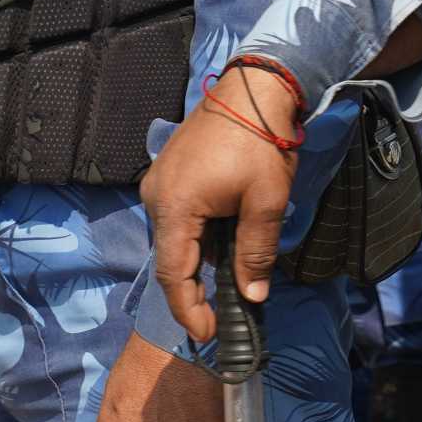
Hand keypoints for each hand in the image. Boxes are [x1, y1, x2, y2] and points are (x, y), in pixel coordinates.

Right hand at [142, 61, 301, 345]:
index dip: (189, 311)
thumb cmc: (260, 142)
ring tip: (224, 282)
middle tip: (221, 315)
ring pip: (173, 239)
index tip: (209, 334)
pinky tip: (219, 243)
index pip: (173, 276)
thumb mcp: (265, 203)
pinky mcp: (169, 173)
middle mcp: (155, 197)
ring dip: (195, 263)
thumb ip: (255, 254)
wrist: (253, 87)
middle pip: (169, 260)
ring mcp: (158, 182)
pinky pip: (176, 217)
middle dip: (193, 291)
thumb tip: (251, 297)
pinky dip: (195, 238)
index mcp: (173, 207)